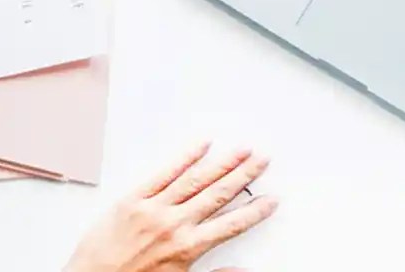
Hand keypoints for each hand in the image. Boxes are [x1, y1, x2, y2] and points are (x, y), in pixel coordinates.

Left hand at [65, 143, 277, 271]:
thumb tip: (241, 271)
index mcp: (187, 248)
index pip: (232, 224)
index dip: (255, 211)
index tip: (271, 199)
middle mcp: (175, 225)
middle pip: (219, 194)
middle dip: (244, 175)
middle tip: (262, 159)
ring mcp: (154, 208)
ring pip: (196, 179)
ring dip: (222, 162)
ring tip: (241, 149)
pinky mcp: (133, 199)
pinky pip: (163, 173)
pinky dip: (184, 158)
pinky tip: (200, 146)